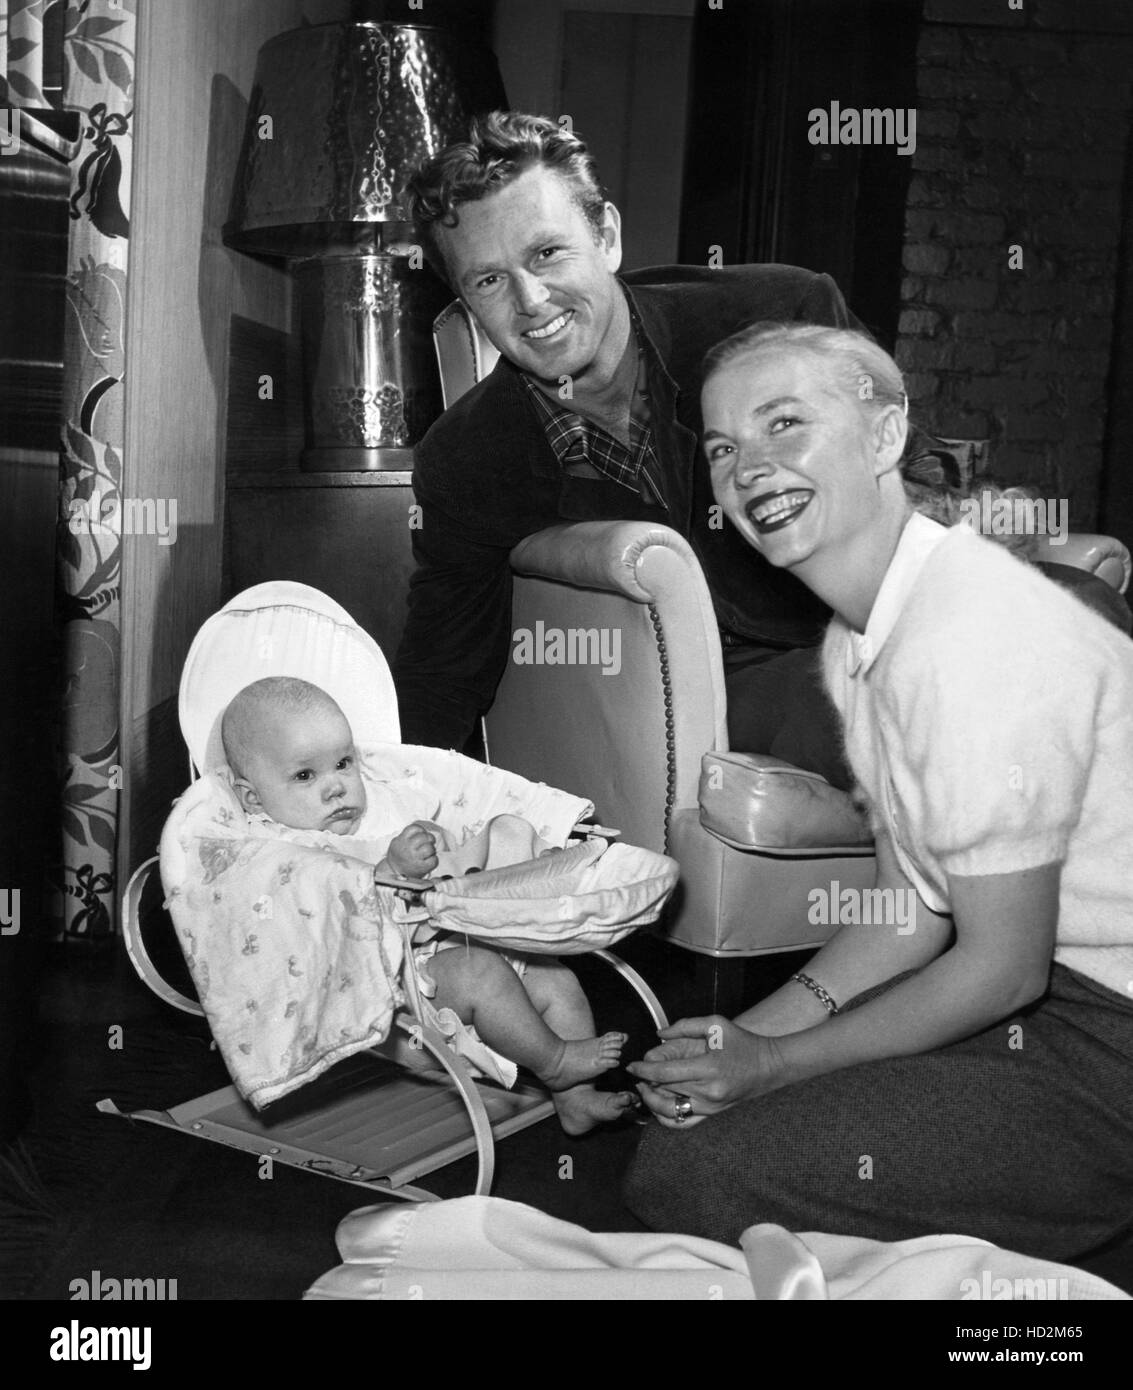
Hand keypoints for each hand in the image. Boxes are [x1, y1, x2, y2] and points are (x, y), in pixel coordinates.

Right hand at [386, 822, 438, 878]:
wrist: (394, 871)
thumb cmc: (399, 855)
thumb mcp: (397, 842)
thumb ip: (407, 835)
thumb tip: (421, 830)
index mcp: (402, 840)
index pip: (415, 828)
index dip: (421, 829)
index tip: (422, 833)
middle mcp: (408, 848)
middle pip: (424, 837)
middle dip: (429, 838)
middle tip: (429, 842)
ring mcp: (415, 858)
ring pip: (430, 848)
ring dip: (432, 849)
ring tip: (429, 852)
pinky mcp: (422, 867)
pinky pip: (434, 860)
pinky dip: (434, 859)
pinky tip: (429, 860)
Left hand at [626, 1016, 784, 1128]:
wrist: (771, 1066)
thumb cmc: (743, 1042)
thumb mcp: (716, 1024)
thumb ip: (684, 1026)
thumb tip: (660, 1034)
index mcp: (709, 1068)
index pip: (666, 1073)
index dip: (644, 1070)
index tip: (632, 1066)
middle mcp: (709, 1092)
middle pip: (665, 1092)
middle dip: (646, 1083)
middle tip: (637, 1074)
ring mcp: (711, 1108)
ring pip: (671, 1111)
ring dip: (653, 1101)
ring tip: (645, 1089)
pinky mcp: (714, 1115)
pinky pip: (684, 1123)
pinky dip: (667, 1117)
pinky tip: (660, 1105)